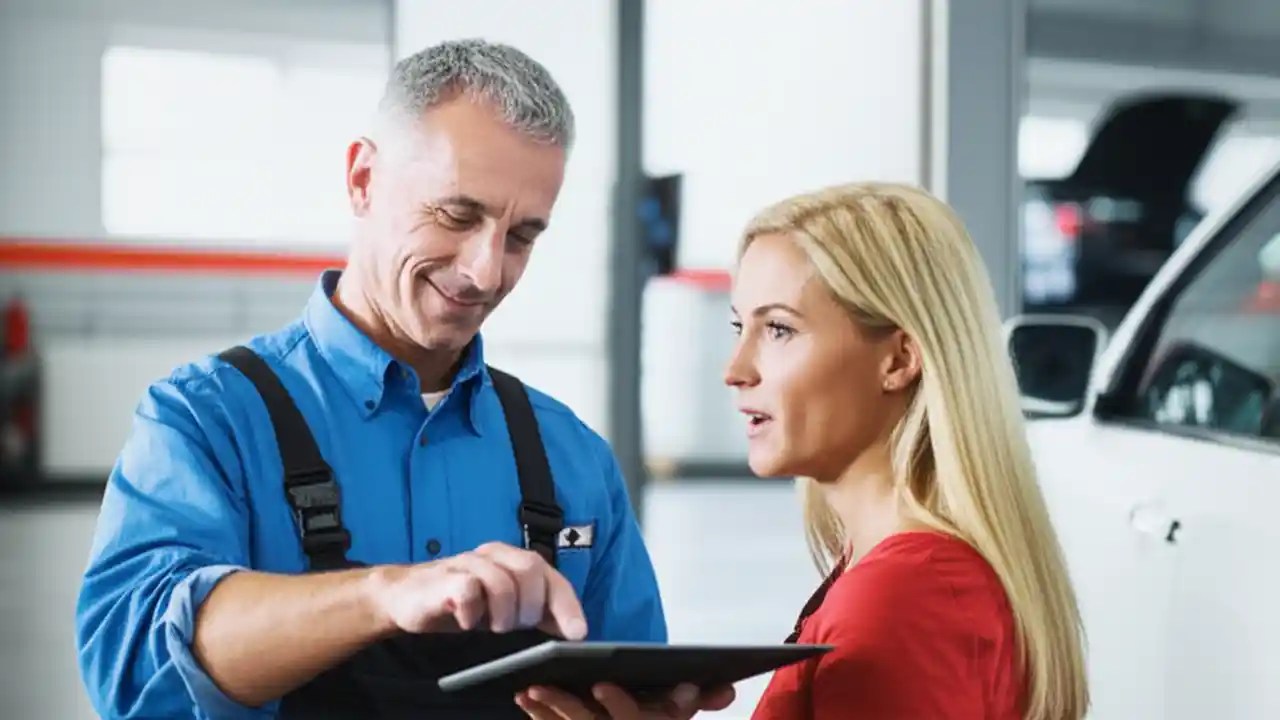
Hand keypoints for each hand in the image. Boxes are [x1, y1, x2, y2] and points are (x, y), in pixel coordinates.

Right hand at [369, 542, 586, 639]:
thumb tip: (573, 629)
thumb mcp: (504, 606)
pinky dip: (473, 612)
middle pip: (531, 569)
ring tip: (492, 626)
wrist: (407, 596)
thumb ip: (536, 610)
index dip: (567, 604)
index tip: (577, 633)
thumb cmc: (461, 601)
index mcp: (513, 559)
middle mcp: (494, 555)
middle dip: (531, 606)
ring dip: (504, 613)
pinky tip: (467, 621)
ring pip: (502, 581)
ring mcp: (467, 564)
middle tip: (517, 625)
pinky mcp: (444, 580)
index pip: (551, 575)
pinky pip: (467, 590)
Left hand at [514, 682, 735, 718]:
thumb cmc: (656, 719)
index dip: (618, 706)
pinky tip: (527, 699)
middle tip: (539, 687)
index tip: (601, 685)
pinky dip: (540, 717)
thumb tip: (726, 689)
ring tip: (527, 690)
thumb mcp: (679, 718)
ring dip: (544, 712)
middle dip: (564, 707)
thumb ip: (699, 702)